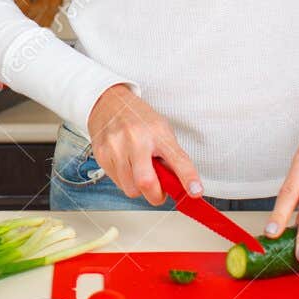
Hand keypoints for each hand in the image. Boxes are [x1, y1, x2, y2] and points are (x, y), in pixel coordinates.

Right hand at [85, 84, 202, 204]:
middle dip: (156, 195)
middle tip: (159, 190)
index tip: (195, 191)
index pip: (177, 159)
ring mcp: (116, 147)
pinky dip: (125, 180)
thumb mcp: (162, 131)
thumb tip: (181, 184)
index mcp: (157, 132)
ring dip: (139, 188)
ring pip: (131, 189)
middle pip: (146, 182)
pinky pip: (118, 183)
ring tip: (139, 170)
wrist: (109, 103)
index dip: (188, 178)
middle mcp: (136, 139)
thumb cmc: (139, 118)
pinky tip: (126, 165)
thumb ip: (171, 158)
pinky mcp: (102, 155)